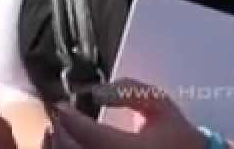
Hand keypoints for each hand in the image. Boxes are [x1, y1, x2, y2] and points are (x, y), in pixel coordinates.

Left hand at [43, 79, 206, 148]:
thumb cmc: (177, 137)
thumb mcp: (159, 105)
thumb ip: (129, 91)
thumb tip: (97, 92)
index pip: (88, 133)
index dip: (68, 116)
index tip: (60, 105)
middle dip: (59, 130)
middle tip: (56, 115)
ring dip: (58, 145)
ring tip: (57, 130)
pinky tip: (66, 146)